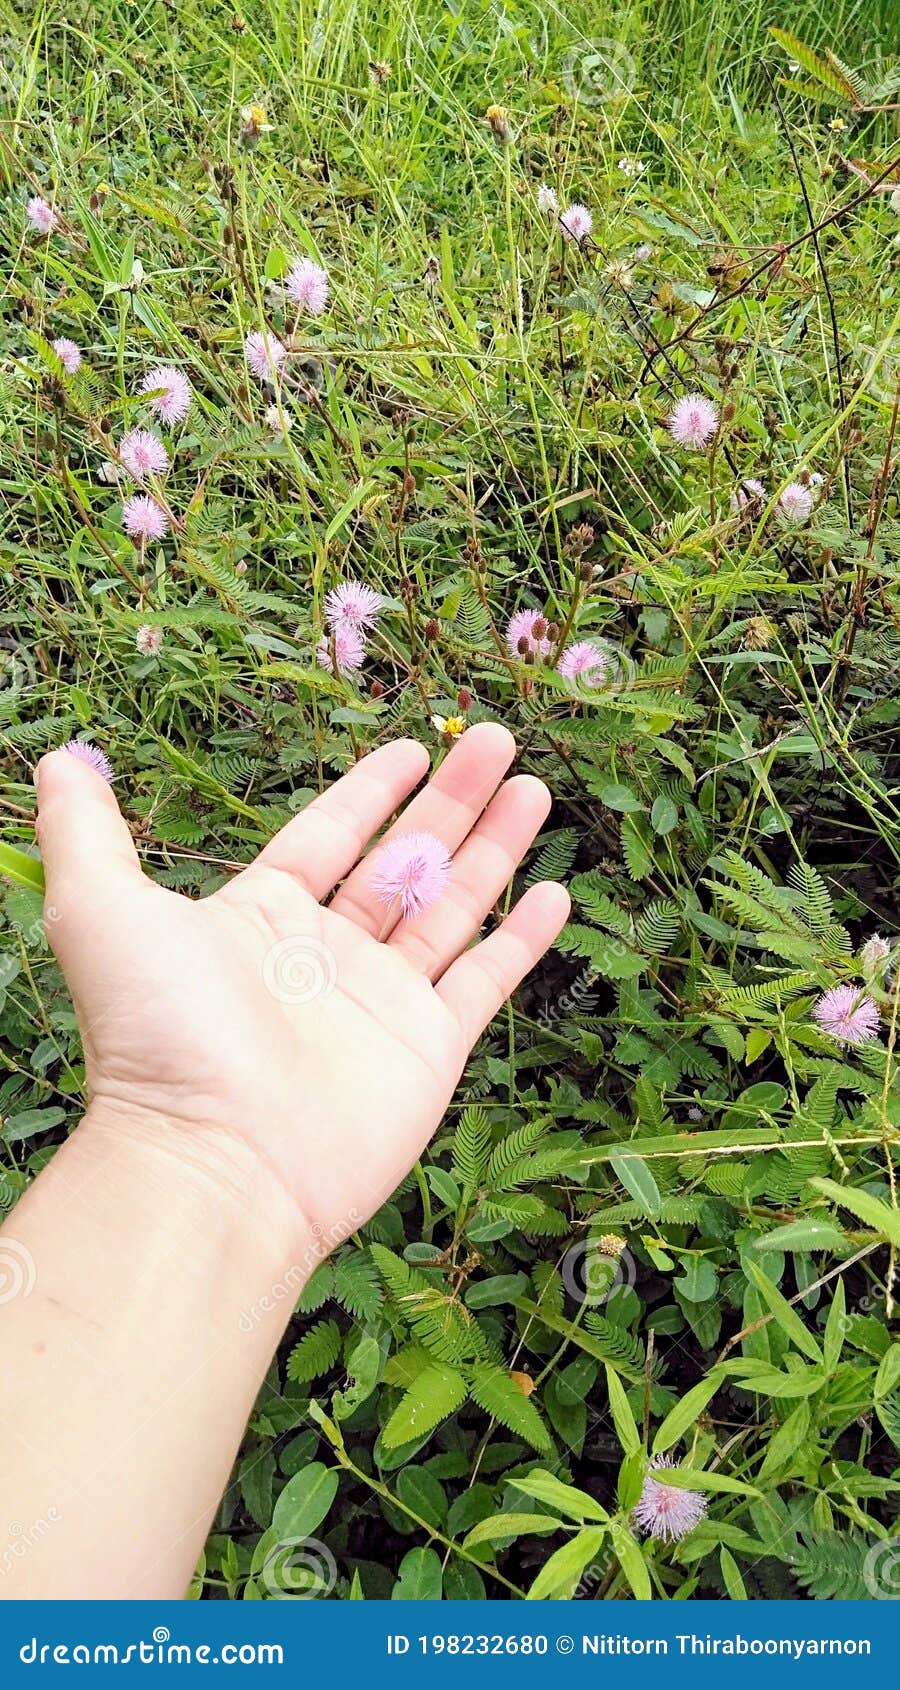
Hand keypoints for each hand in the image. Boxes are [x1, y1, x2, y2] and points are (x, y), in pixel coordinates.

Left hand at [36, 726, 568, 1251]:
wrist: (214, 1162)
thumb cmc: (157, 1034)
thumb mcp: (101, 912)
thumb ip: (86, 832)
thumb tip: (57, 761)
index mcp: (262, 920)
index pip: (329, 836)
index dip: (372, 790)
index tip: (415, 745)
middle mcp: (326, 957)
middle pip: (403, 860)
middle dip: (452, 800)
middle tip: (499, 739)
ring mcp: (381, 1005)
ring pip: (452, 909)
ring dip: (495, 850)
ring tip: (534, 788)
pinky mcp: (427, 1051)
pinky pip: (483, 983)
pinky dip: (520, 940)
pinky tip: (552, 891)